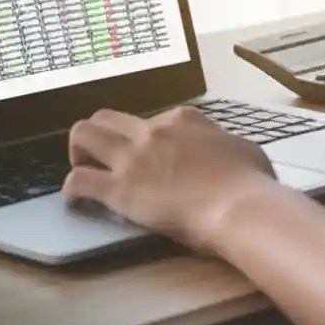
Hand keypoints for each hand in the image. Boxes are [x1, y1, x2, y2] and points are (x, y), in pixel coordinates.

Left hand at [63, 106, 280, 251]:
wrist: (239, 206)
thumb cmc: (251, 182)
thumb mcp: (243, 148)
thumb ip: (222, 144)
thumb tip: (223, 152)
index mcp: (183, 119)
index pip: (153, 119)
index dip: (149, 137)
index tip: (154, 156)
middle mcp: (151, 131)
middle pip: (106, 118)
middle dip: (100, 135)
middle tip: (105, 158)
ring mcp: (132, 158)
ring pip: (82, 135)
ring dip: (78, 151)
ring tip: (85, 170)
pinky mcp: (119, 189)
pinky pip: (78, 181)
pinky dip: (72, 190)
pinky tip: (76, 202)